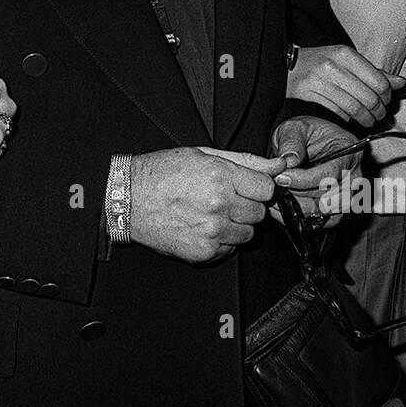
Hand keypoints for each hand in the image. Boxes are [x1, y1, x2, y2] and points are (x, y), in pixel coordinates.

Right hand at [128, 147, 285, 264]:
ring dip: (235, 226)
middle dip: (245, 207)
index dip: (257, 188)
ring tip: (210, 214)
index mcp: (221, 175)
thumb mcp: (203, 155)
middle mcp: (219, 203)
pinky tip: (200, 227)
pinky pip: (229, 250)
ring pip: (247, 234)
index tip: (246, 189)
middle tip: (223, 200)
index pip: (267, 189)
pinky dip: (220, 242)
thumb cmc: (161, 173)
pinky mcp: (203, 251)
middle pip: (259, 213)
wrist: (126, 199)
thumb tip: (279, 164)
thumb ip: (245, 161)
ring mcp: (211, 230)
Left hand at [270, 115, 363, 220]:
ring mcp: (349, 196)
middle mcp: (355, 178)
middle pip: (328, 199)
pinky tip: (282, 207)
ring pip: (323, 213)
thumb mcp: (295, 127)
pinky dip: (300, 218)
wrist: (311, 142)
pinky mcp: (338, 210)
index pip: (330, 175)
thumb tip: (289, 161)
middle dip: (296, 195)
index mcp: (351, 153)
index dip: (302, 180)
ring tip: (275, 198)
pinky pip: (321, 222)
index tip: (280, 178)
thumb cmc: (306, 133)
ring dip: (297, 208)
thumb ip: (291, 141)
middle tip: (273, 190)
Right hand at [287, 44, 403, 125]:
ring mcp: (320, 81)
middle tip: (380, 115)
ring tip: (369, 121)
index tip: (386, 101)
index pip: (378, 82)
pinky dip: (349, 119)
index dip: (387, 96)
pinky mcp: (310, 95)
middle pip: (368, 97)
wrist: (287, 65)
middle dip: (379, 111)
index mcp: (345, 54)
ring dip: (366, 119)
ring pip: (354, 108)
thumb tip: (401, 82)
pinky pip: (338, 112)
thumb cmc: (322, 61)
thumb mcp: (348, 60)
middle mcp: (333, 66)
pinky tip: (352, 119)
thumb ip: (375, 72)